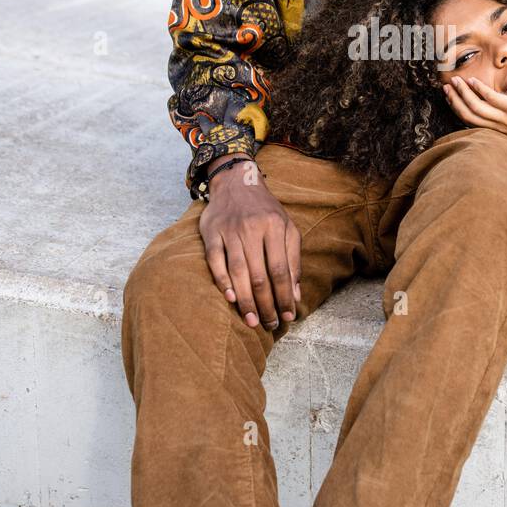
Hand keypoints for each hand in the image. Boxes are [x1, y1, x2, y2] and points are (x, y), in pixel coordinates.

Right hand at [199, 159, 300, 330]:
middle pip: (259, 275)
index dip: (285, 296)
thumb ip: (293, 260)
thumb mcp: (287, 228)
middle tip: (269, 324)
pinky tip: (231, 299)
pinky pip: (215, 261)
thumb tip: (295, 295)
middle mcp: (252, 228)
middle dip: (266, 304)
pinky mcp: (211, 233)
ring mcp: (230, 231)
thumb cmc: (266, 211)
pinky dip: (222, 281)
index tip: (288, 316)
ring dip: (245, 300)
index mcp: (275, 226)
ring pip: (238, 272)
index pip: (281, 270)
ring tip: (251, 320)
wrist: (237, 182)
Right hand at [442, 75, 506, 144]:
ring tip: (454, 81)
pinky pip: (492, 99)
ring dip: (462, 93)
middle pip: (469, 116)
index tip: (452, 99)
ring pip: (476, 108)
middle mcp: (501, 129)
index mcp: (503, 135)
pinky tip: (472, 81)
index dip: (460, 110)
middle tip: (445, 88)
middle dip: (455, 101)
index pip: (474, 124)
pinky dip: (479, 90)